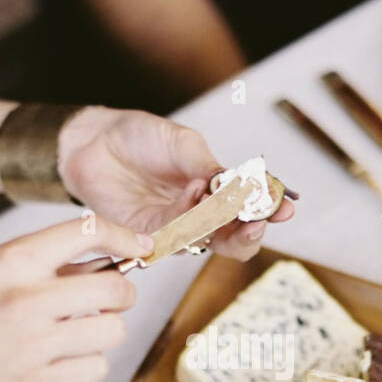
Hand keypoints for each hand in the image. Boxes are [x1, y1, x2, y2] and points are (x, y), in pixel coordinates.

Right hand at [0, 214, 149, 381]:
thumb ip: (34, 263)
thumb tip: (93, 264)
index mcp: (12, 261)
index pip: (88, 232)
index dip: (126, 237)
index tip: (140, 247)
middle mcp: (27, 300)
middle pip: (117, 291)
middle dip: (121, 295)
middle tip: (108, 302)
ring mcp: (34, 345)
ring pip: (112, 333)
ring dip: (102, 333)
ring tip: (76, 335)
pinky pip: (94, 370)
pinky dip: (85, 366)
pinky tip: (62, 362)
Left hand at [58, 106, 293, 260]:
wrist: (96, 142)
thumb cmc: (140, 139)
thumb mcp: (183, 144)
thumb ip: (211, 168)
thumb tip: (242, 185)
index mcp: (217, 191)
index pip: (250, 209)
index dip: (270, 211)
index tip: (285, 207)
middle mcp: (200, 215)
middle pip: (235, 241)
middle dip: (251, 233)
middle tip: (258, 220)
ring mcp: (176, 228)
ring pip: (209, 242)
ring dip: (220, 220)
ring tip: (219, 192)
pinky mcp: (150, 235)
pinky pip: (178, 234)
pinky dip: (190, 214)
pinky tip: (193, 190)